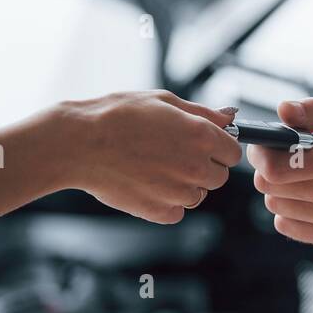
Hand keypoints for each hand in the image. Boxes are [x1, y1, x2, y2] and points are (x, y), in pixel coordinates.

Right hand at [56, 90, 240, 223]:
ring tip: (154, 167)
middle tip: (172, 155)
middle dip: (204, 167)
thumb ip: (202, 113)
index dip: (219, 148)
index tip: (204, 146)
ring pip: (199, 195)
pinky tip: (146, 183)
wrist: (79, 144)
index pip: (233, 152)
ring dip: (184, 185)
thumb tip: (228, 118)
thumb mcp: (163, 101)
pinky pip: (178, 211)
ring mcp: (179, 191)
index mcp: (201, 135)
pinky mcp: (160, 211)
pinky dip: (167, 202)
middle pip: (220, 176)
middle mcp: (196, 165)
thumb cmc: (117, 116)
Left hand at [247, 93, 312, 246]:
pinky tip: (309, 193)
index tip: (266, 143)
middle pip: (269, 188)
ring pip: (276, 207)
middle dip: (268, 167)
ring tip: (302, 172)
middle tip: (284, 154)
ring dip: (280, 188)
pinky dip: (289, 209)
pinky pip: (288, 226)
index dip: (261, 153)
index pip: (274, 169)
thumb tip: (281, 110)